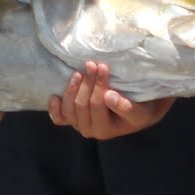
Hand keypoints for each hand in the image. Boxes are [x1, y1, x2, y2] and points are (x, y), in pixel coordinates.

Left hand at [48, 61, 171, 138]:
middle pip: (81, 105)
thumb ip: (126, 107)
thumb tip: (109, 97)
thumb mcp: (139, 111)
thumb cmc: (139, 111)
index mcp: (104, 130)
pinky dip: (55, 108)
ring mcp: (78, 123)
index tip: (103, 67)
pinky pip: (59, 117)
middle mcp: (89, 129)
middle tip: (92, 64)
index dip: (98, 85)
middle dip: (87, 83)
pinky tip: (55, 96)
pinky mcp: (72, 118)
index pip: (97, 105)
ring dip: (72, 88)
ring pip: (69, 109)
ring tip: (79, 72)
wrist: (137, 113)